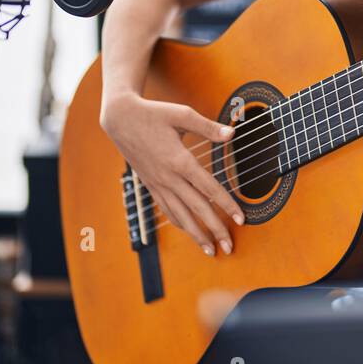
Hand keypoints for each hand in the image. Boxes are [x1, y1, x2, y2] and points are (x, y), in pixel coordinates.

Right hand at [99, 93, 242, 255]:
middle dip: (214, 230)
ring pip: (180, 215)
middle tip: (229, 248)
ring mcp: (158, 184)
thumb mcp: (182, 114)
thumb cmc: (153, 113)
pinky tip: (188, 231)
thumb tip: (232, 134)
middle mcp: (169, 177)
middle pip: (196, 209)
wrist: (121, 118)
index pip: (209, 188)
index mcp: (180, 160)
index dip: (227, 205)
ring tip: (210, 250)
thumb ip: (208, 127)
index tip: (241, 220)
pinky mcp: (150, 186)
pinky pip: (166, 209)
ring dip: (196, 235)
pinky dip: (179, 223)